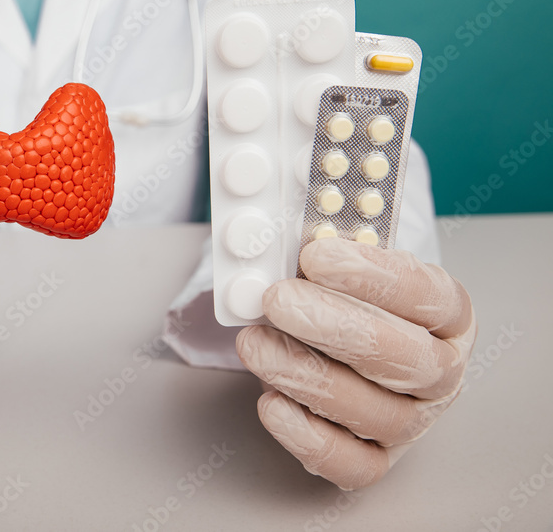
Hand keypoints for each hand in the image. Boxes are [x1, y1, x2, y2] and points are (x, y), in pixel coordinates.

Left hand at [235, 237, 475, 489]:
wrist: (344, 338)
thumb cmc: (346, 297)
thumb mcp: (344, 261)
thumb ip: (323, 250)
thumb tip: (275, 239)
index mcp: (449, 314)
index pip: (427, 297)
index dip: (371, 277)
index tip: (315, 257)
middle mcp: (441, 371)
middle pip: (404, 359)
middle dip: (333, 327)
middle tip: (277, 300)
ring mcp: (413, 420)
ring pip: (373, 412)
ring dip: (305, 376)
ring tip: (255, 344)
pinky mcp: (377, 457)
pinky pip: (351, 464)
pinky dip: (308, 437)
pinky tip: (271, 402)